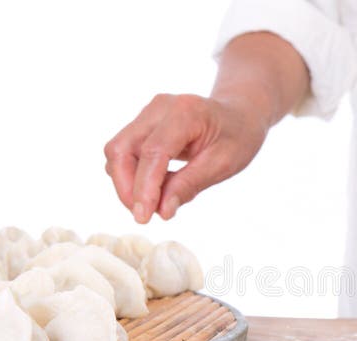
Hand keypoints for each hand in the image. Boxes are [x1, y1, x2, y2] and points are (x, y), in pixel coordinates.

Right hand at [104, 93, 269, 222]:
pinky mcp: (142, 123)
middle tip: (145, 215)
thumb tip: (162, 211)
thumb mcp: (224, 164)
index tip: (143, 216)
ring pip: (118, 151)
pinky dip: (134, 175)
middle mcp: (159, 108)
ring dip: (128, 183)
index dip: (144, 187)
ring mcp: (147, 113)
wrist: (238, 115)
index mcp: (185, 113)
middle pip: (122, 149)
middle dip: (126, 187)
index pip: (153, 152)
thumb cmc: (237, 137)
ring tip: (155, 202)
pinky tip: (157, 187)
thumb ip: (191, 185)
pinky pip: (125, 152)